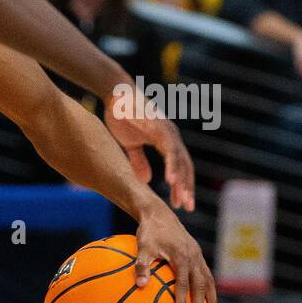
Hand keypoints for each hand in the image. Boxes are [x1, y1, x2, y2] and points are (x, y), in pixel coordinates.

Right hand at [104, 90, 196, 211]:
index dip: (181, 185)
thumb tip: (146, 181)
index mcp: (166, 141)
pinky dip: (172, 166)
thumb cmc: (122, 116)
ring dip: (182, 182)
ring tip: (182, 200)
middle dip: (186, 188)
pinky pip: (169, 150)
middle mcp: (171, 137)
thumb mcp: (130, 144)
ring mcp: (168, 132)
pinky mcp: (160, 128)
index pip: (179, 167)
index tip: (181, 203)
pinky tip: (171, 181)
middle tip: (186, 207)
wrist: (115, 95)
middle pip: (185, 167)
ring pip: (180, 161)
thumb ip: (139, 161)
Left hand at [135, 202, 218, 302]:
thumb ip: (141, 265)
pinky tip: (208, 302)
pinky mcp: (198, 256)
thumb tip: (140, 285)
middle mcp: (194, 258)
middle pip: (201, 288)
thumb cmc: (148, 232)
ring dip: (211, 302)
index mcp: (182, 257)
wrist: (159, 215)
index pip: (183, 285)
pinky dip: (209, 291)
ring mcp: (198, 257)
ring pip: (209, 283)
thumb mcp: (142, 247)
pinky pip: (207, 276)